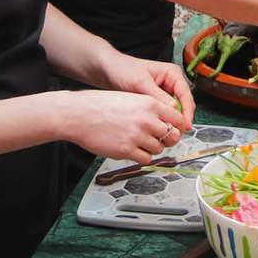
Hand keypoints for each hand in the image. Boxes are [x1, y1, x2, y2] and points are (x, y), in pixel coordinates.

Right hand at [56, 88, 189, 161]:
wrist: (80, 114)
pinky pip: (146, 159)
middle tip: (159, 139)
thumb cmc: (101, 105)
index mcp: (150, 104)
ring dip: (152, 148)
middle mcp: (147, 120)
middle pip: (172, 135)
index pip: (177, 118)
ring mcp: (137, 136)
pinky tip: (133, 150)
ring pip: (159, 149)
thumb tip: (165, 120)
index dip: (177, 126)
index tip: (174, 130)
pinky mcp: (126, 150)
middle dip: (167, 139)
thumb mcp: (131, 98)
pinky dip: (142, 157)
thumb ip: (149, 109)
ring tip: (139, 143)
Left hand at [99, 51, 195, 126]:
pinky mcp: (158, 99)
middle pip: (184, 104)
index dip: (187, 112)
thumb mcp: (140, 82)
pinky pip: (165, 112)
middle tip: (176, 135)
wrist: (109, 70)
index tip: (184, 126)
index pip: (186, 95)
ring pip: (176, 110)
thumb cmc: (123, 70)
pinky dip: (164, 121)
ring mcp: (166, 91)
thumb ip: (157, 96)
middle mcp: (172, 82)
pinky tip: (160, 130)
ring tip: (168, 135)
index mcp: (173, 73)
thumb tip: (173, 110)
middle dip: (181, 119)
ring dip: (172, 121)